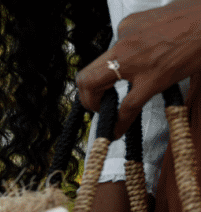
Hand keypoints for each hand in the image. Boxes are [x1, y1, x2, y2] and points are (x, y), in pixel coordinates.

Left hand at [76, 0, 200, 138]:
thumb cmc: (195, 15)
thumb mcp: (158, 18)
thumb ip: (143, 34)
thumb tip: (142, 48)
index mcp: (127, 26)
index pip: (105, 53)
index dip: (105, 71)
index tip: (108, 82)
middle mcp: (124, 43)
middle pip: (87, 73)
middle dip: (86, 93)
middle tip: (97, 102)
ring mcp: (135, 62)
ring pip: (94, 87)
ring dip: (94, 106)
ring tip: (104, 115)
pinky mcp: (152, 79)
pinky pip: (127, 107)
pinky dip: (119, 122)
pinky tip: (116, 131)